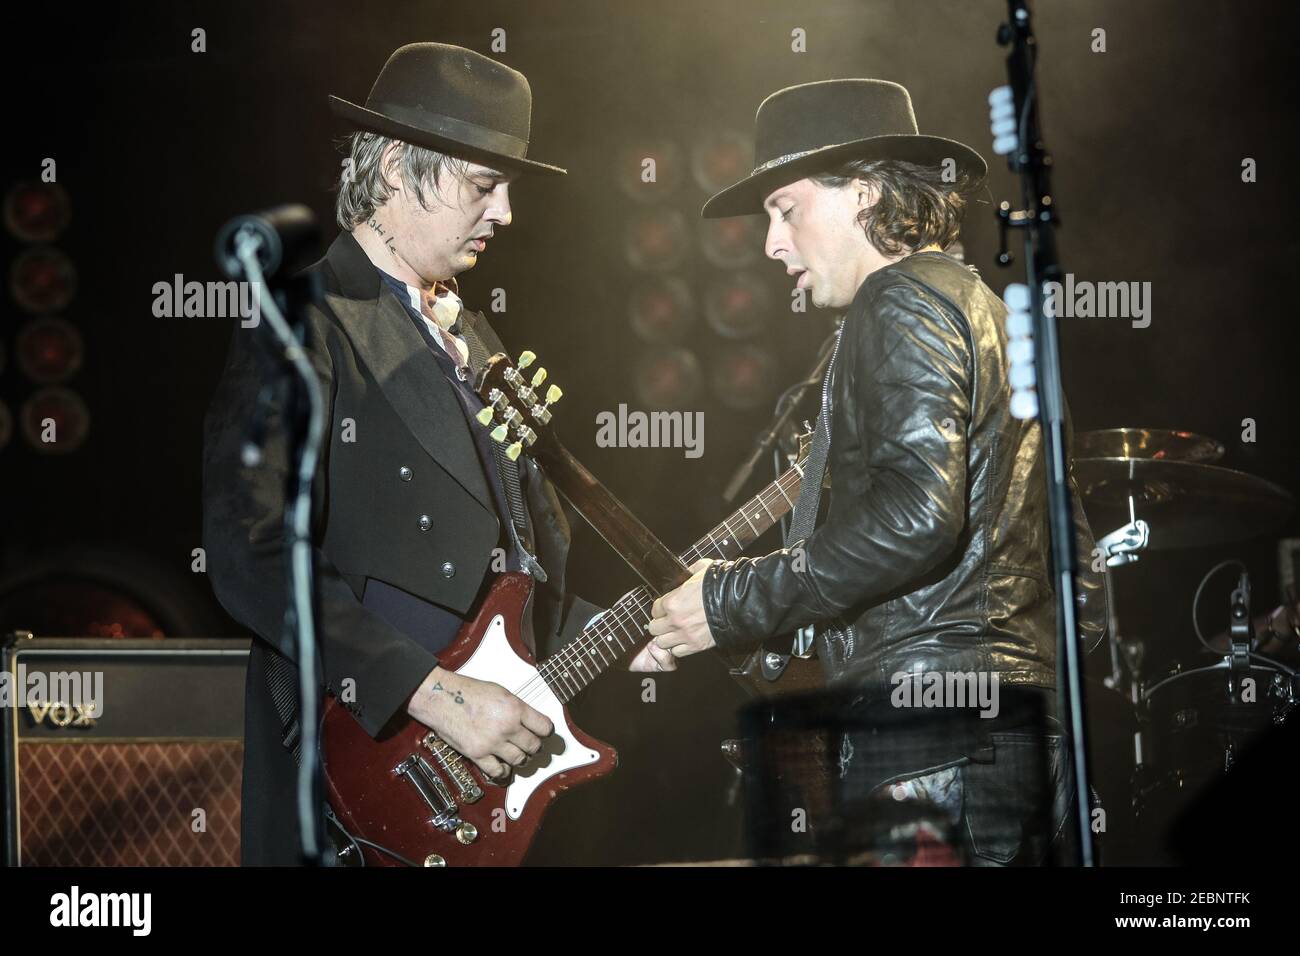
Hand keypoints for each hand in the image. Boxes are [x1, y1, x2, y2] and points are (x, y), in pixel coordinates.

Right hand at [406, 666, 552, 781]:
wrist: (442, 698)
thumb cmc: (467, 691)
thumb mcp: (500, 692)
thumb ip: (517, 708)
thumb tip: (530, 721)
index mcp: (515, 708)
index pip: (544, 727)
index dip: (546, 732)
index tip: (544, 734)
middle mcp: (507, 726)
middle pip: (534, 746)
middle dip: (534, 747)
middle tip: (531, 746)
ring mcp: (492, 742)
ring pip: (519, 760)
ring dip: (521, 760)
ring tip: (518, 755)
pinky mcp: (478, 754)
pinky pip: (498, 771)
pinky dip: (503, 771)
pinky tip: (503, 766)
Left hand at [629, 559, 716, 670]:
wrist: (739, 602)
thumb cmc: (721, 585)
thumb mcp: (702, 568)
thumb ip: (690, 571)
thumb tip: (687, 572)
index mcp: (672, 602)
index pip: (654, 609)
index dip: (660, 608)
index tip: (666, 609)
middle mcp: (675, 620)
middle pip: (654, 628)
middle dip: (660, 624)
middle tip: (667, 621)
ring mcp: (685, 635)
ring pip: (662, 643)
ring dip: (667, 637)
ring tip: (674, 633)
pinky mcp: (696, 646)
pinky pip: (677, 652)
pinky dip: (679, 647)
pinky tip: (684, 640)